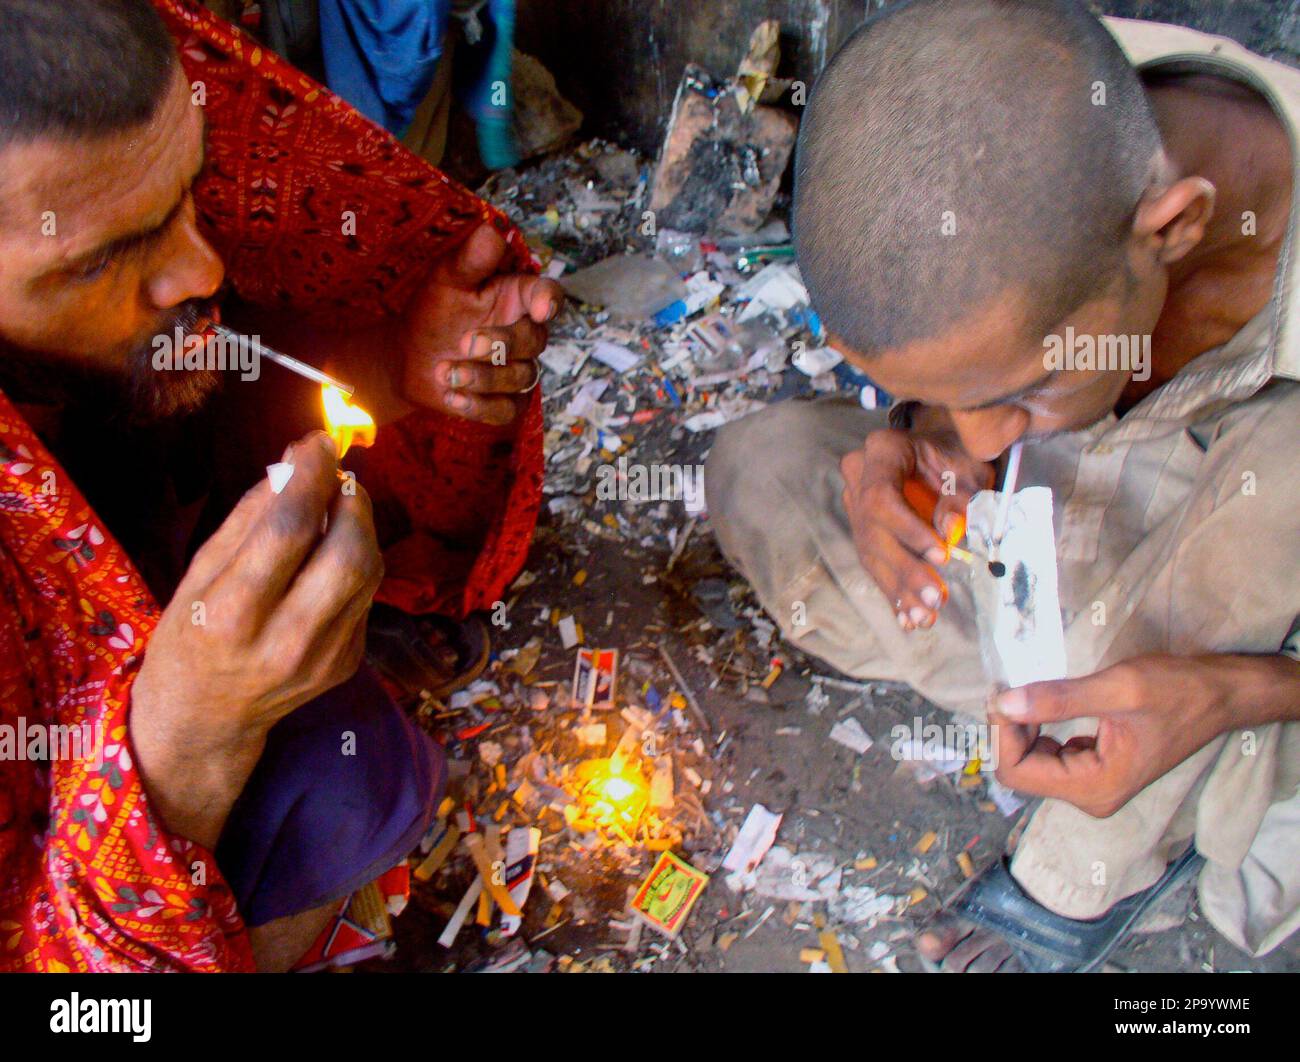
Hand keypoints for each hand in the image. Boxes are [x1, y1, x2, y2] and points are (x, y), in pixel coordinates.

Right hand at [130, 430, 382, 845]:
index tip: (318, 442)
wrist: (208, 718)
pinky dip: (356, 563)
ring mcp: (326, 659)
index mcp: (233, 616)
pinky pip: (366, 596)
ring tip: (336, 508)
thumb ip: (249, 518)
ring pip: (370, 572)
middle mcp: (286, 642)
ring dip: (361, 527)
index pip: (289, 530)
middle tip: (337, 477)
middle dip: (352, 501)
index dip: (311, 475)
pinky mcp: (350, 663)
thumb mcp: (198, 572)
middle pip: (349, 555)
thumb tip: (295, 463)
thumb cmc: (191, 635)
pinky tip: (330, 557)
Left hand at [396, 222, 563, 425]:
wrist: (408, 358)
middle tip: (464, 343)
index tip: (541, 309)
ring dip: (481, 377)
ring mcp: (517, 370)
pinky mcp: (503, 403)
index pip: (548, 295)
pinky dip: (477, 405)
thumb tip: (492, 230)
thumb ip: (471, 259)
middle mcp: (524, 334)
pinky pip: (505, 409)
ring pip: (520, 378)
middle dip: (501, 344)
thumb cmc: (434, 311)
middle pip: (535, 340)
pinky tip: (451, 396)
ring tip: (443, 372)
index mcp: (517, 298)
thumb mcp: (446, 280)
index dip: (550, 301)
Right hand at [840, 424, 993, 629]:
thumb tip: (950, 531)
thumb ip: (960, 498)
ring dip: (898, 589)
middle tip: (933, 598)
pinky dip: (893, 591)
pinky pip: (873, 563)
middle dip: (905, 570)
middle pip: (873, 532)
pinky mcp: (861, 528)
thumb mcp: (968, 469)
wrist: (938, 450)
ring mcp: (855, 504)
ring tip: (924, 617)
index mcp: (882, 451)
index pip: (883, 497)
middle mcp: (859, 477)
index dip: (908, 531)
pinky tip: (907, 618)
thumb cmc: (955, 455)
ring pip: (870, 553)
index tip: (941, 557)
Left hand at [988, 655, 1236, 817]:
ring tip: (1022, 692)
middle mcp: (1089, 796)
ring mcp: (1092, 785)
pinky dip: (1036, 730)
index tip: (1002, 693)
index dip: (1002, 733)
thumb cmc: (1177, 691)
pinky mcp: (1094, 768)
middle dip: (1007, 730)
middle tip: (1007, 687)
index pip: (1016, 772)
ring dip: (1019, 728)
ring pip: (1030, 762)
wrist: (1219, 695)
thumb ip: (1059, 699)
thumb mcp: (1118, 688)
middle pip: (1020, 770)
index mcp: (1094, 787)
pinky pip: (1048, 755)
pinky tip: (1041, 705)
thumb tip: (1004, 704)